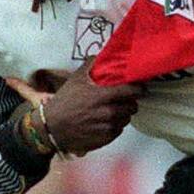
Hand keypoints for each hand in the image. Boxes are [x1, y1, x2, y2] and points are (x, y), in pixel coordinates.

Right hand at [4, 58, 143, 155]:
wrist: (53, 127)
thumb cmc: (64, 102)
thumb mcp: (75, 79)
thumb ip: (91, 65)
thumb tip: (101, 55)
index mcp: (102, 95)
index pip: (131, 91)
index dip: (138, 88)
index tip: (139, 87)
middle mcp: (108, 112)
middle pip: (132, 106)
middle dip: (128, 102)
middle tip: (120, 100)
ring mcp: (108, 127)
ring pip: (126, 119)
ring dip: (121, 115)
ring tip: (109, 111)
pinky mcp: (107, 139)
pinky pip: (118, 130)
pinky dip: (114, 126)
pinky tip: (102, 122)